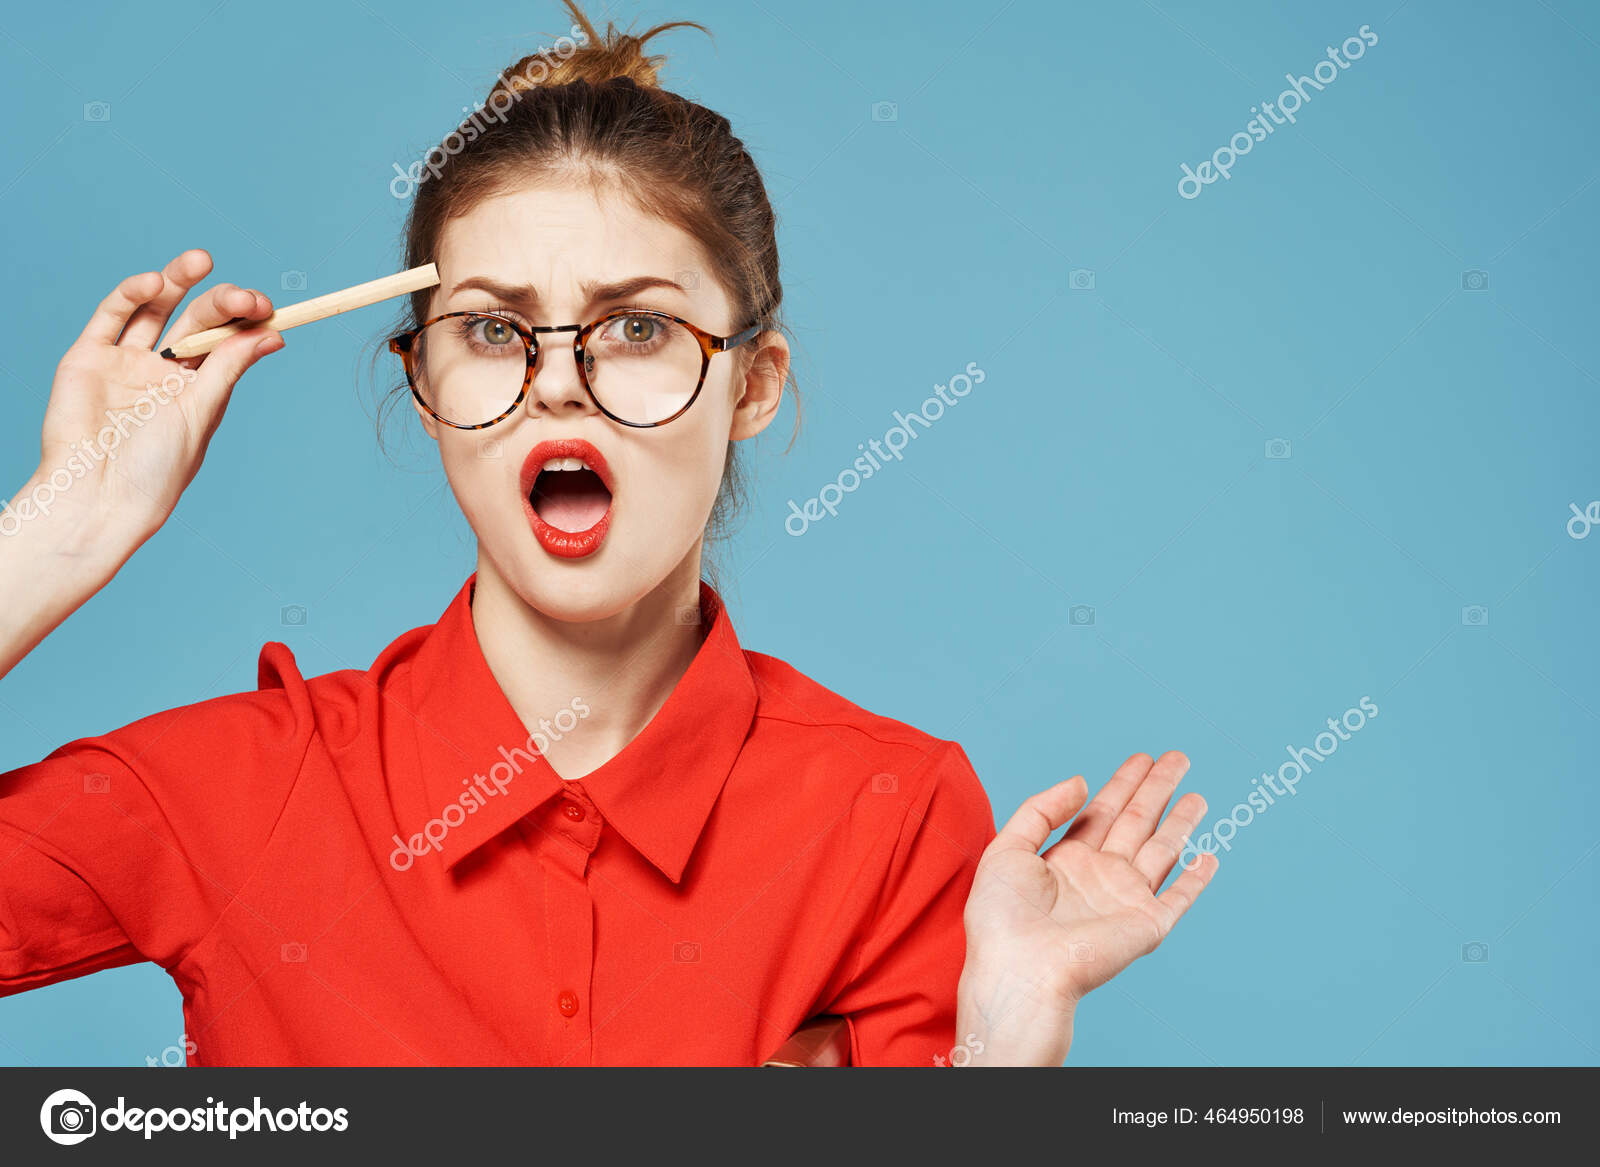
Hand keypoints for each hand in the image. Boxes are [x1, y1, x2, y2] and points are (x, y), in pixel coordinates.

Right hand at [33, 248, 281, 550]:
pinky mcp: (89, 356)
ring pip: (155, 307)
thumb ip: (228, 367)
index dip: (245, 320)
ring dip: (179, 280)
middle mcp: (163, 370)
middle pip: (196, 320)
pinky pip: (112, 315)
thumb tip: (273, 333)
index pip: (227, 341)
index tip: (265, 308)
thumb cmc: (155, 468)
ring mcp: (126, 361)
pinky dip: (133, 292)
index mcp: (198, 388)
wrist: (96, 495)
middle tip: (242, 296)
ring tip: (201, 261)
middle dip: (221, 302)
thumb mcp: (200, 412)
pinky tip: (156, 282)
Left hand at [956, 751, 1218, 1064]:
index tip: (1141, 758)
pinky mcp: (1146, 925)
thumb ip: (1041, 809)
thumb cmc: (1002, 918)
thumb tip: (1082, 781)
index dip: (1122, 784)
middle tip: (1178, 757)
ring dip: (1181, 823)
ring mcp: (1125, 900)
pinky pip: (1179, 897)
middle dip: (1157, 789)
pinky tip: (1209, 857)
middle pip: (1136, 822)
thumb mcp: (1007, 848)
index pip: (1102, 813)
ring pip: (1162, 851)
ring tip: (1198, 795)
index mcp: (1066, 862)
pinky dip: (1196, 879)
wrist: (1020, 970)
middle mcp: (1099, 878)